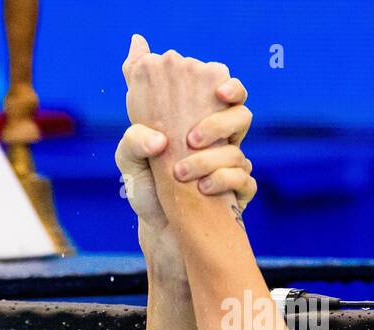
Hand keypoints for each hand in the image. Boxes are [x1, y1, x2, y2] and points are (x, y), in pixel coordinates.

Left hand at [118, 35, 255, 277]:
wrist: (157, 229)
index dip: (228, 86)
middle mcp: (222, 142)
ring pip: (240, 152)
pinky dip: (224, 184)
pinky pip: (245, 182)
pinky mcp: (238, 195)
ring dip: (211, 161)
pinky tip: (202, 189)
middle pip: (242, 115)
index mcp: (201, 123)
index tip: (218, 91)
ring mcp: (233, 167)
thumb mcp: (128, 154)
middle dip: (220, 123)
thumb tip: (138, 56)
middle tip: (191, 139)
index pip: (225, 92)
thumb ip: (133, 115)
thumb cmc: (146, 186)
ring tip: (181, 174)